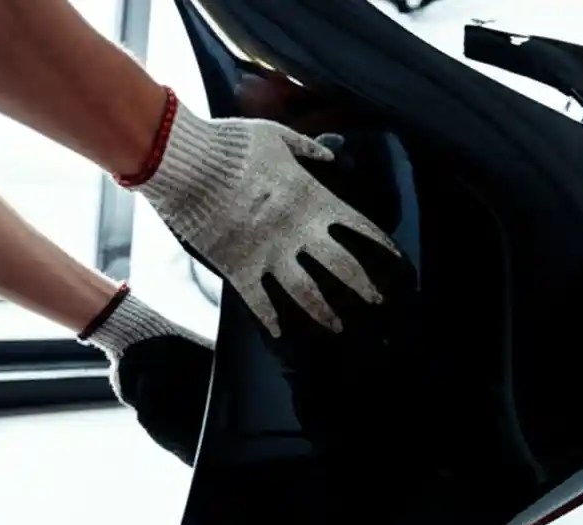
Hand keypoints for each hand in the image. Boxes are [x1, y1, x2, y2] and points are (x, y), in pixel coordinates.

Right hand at [147, 114, 400, 337]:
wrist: (187, 162)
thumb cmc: (232, 143)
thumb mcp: (277, 136)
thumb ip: (307, 148)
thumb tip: (329, 154)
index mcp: (313, 199)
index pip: (359, 227)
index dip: (381, 245)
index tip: (395, 258)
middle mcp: (299, 232)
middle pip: (344, 269)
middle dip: (365, 288)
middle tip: (376, 301)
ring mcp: (270, 254)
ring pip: (308, 294)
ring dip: (325, 313)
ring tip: (336, 326)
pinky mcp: (240, 268)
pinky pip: (260, 302)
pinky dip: (270, 319)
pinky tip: (279, 331)